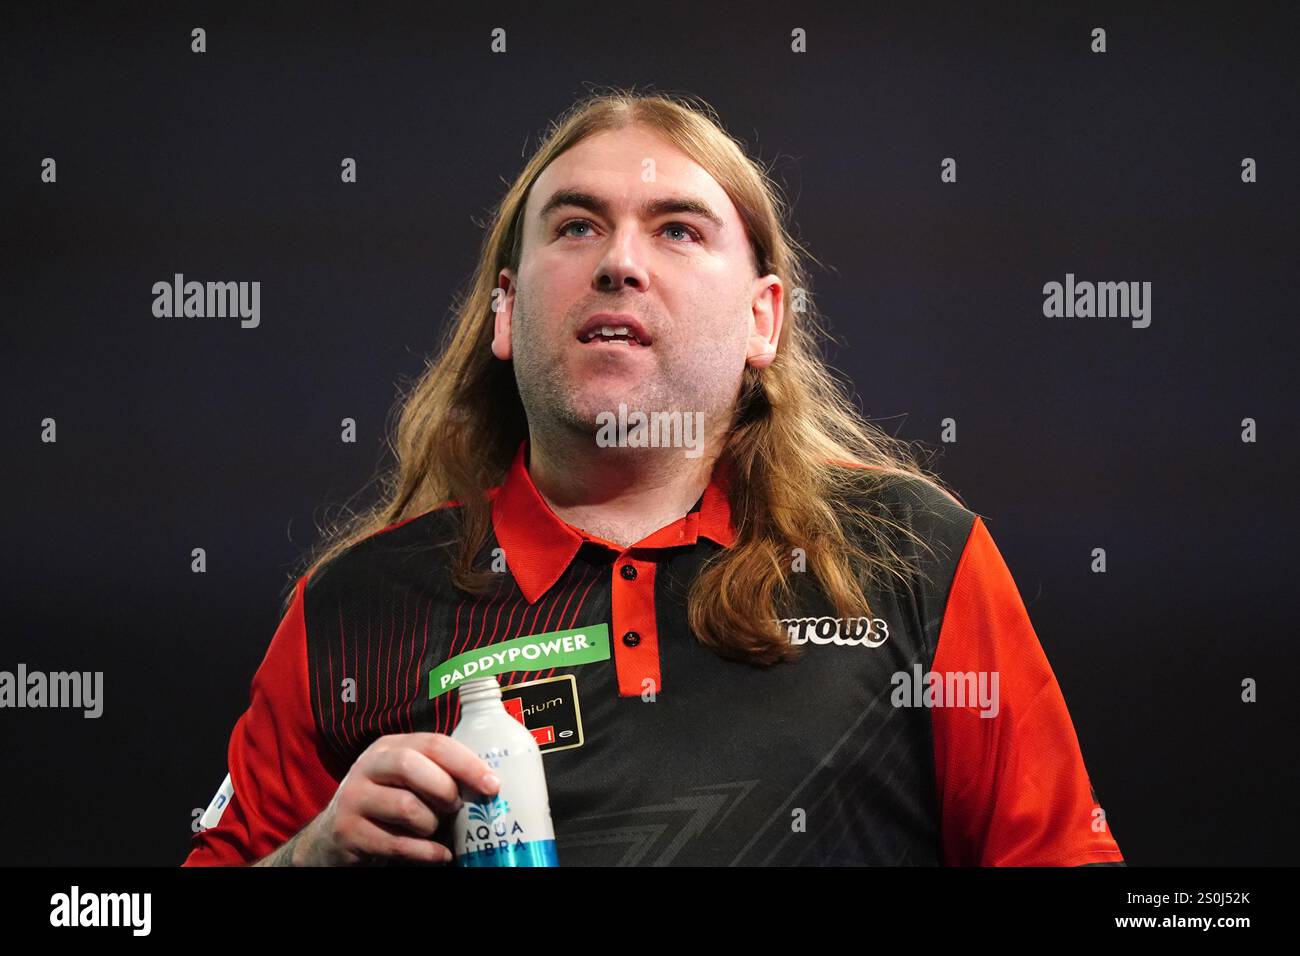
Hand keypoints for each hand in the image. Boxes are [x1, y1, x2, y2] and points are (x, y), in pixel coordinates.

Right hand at [280, 732, 499, 865]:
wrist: (334, 836)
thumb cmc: (387, 806)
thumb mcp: (407, 781)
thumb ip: (437, 774)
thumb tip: (489, 785)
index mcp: (391, 747)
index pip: (433, 743)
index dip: (466, 763)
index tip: (492, 784)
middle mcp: (369, 766)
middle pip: (412, 766)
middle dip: (444, 789)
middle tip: (456, 808)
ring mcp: (354, 798)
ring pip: (406, 806)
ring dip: (432, 824)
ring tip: (436, 830)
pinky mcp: (348, 832)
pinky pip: (396, 843)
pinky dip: (425, 852)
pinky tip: (438, 854)